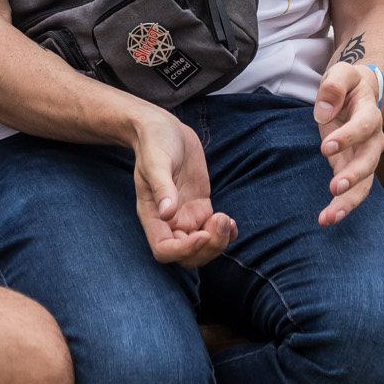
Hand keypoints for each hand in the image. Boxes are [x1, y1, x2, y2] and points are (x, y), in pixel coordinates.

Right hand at [129, 109, 237, 266]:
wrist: (164, 128)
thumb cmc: (154, 143)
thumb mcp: (156, 162)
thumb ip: (162, 187)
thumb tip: (167, 213)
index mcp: (152, 216)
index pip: (164, 250)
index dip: (184, 250)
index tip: (202, 235)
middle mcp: (168, 222)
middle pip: (187, 255)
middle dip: (207, 249)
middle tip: (220, 222)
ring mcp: (185, 216)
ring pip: (203, 247)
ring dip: (219, 242)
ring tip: (226, 219)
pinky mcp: (200, 207)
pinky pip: (213, 231)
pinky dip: (225, 234)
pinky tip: (232, 223)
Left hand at [311, 59, 383, 224]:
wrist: (362, 94)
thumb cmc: (348, 84)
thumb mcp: (341, 73)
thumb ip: (334, 86)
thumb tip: (324, 112)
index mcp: (370, 112)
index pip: (364, 126)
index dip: (348, 137)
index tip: (325, 147)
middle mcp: (373, 138)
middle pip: (370, 160)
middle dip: (354, 175)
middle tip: (335, 187)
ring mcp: (366, 156)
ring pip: (365, 183)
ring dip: (348, 201)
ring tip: (327, 218)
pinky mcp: (354, 168)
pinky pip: (353, 191)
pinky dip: (341, 206)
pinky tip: (325, 219)